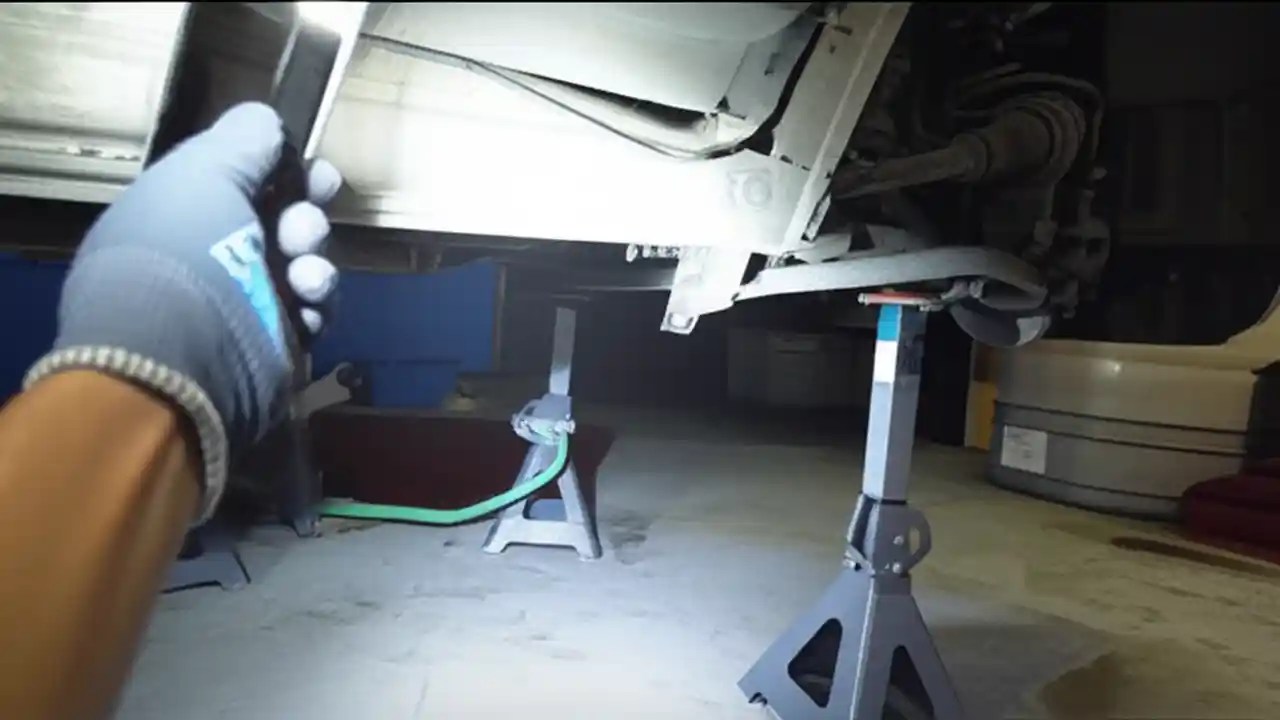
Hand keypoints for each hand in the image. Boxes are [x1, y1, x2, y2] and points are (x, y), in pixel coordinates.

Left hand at [25, 102, 342, 521]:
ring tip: (304, 277)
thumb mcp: (204, 173)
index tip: (318, 172)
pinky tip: (305, 309)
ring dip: (315, 265)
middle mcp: (213, 258)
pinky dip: (316, 307)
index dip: (287, 172)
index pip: (245, 182)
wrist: (188, 355)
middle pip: (284, 222)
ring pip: (307, 267)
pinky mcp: (274, 344)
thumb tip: (268, 122)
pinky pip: (314, 312)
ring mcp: (244, 304)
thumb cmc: (186, 254)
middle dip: (305, 219)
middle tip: (302, 229)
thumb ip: (242, 140)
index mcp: (183, 214)